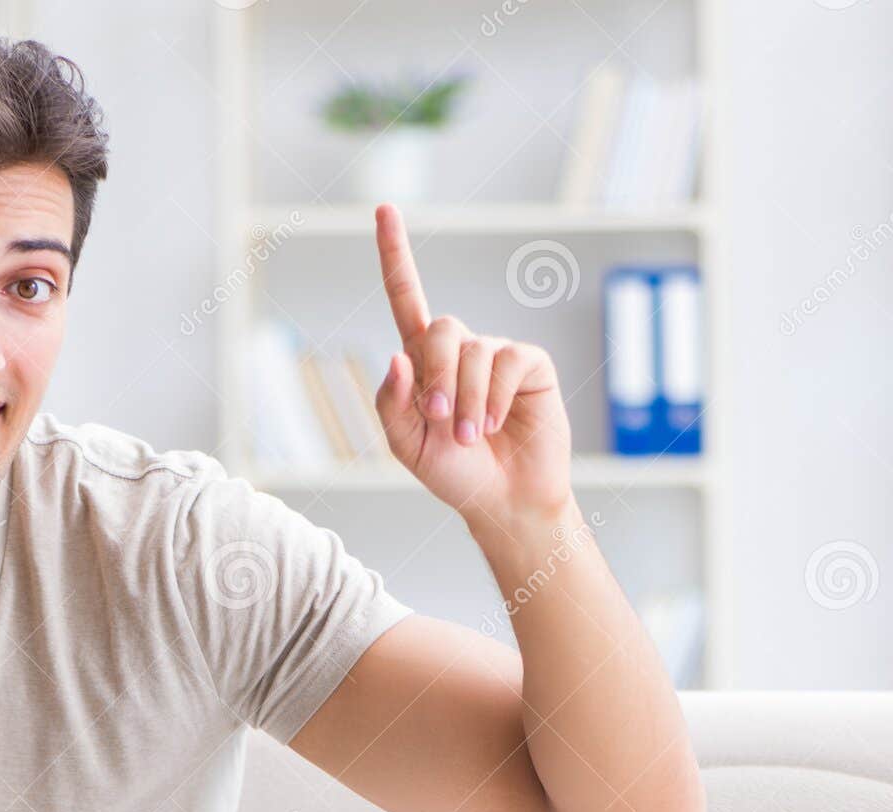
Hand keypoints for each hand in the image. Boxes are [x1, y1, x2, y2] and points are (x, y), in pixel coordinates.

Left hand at [372, 203, 572, 524]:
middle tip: (444, 421)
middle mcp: (460, 349)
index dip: (396, 255)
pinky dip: (496, 397)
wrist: (502, 500)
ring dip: (468, 401)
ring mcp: (497, 354)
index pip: (406, 299)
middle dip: (437, 377)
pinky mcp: (530, 365)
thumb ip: (392, 403)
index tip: (383, 209)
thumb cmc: (453, 474)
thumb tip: (396, 356)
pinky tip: (499, 424)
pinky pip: (507, 362)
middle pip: (440, 328)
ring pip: (473, 352)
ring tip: (474, 437)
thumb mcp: (406, 445)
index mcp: (423, 363)